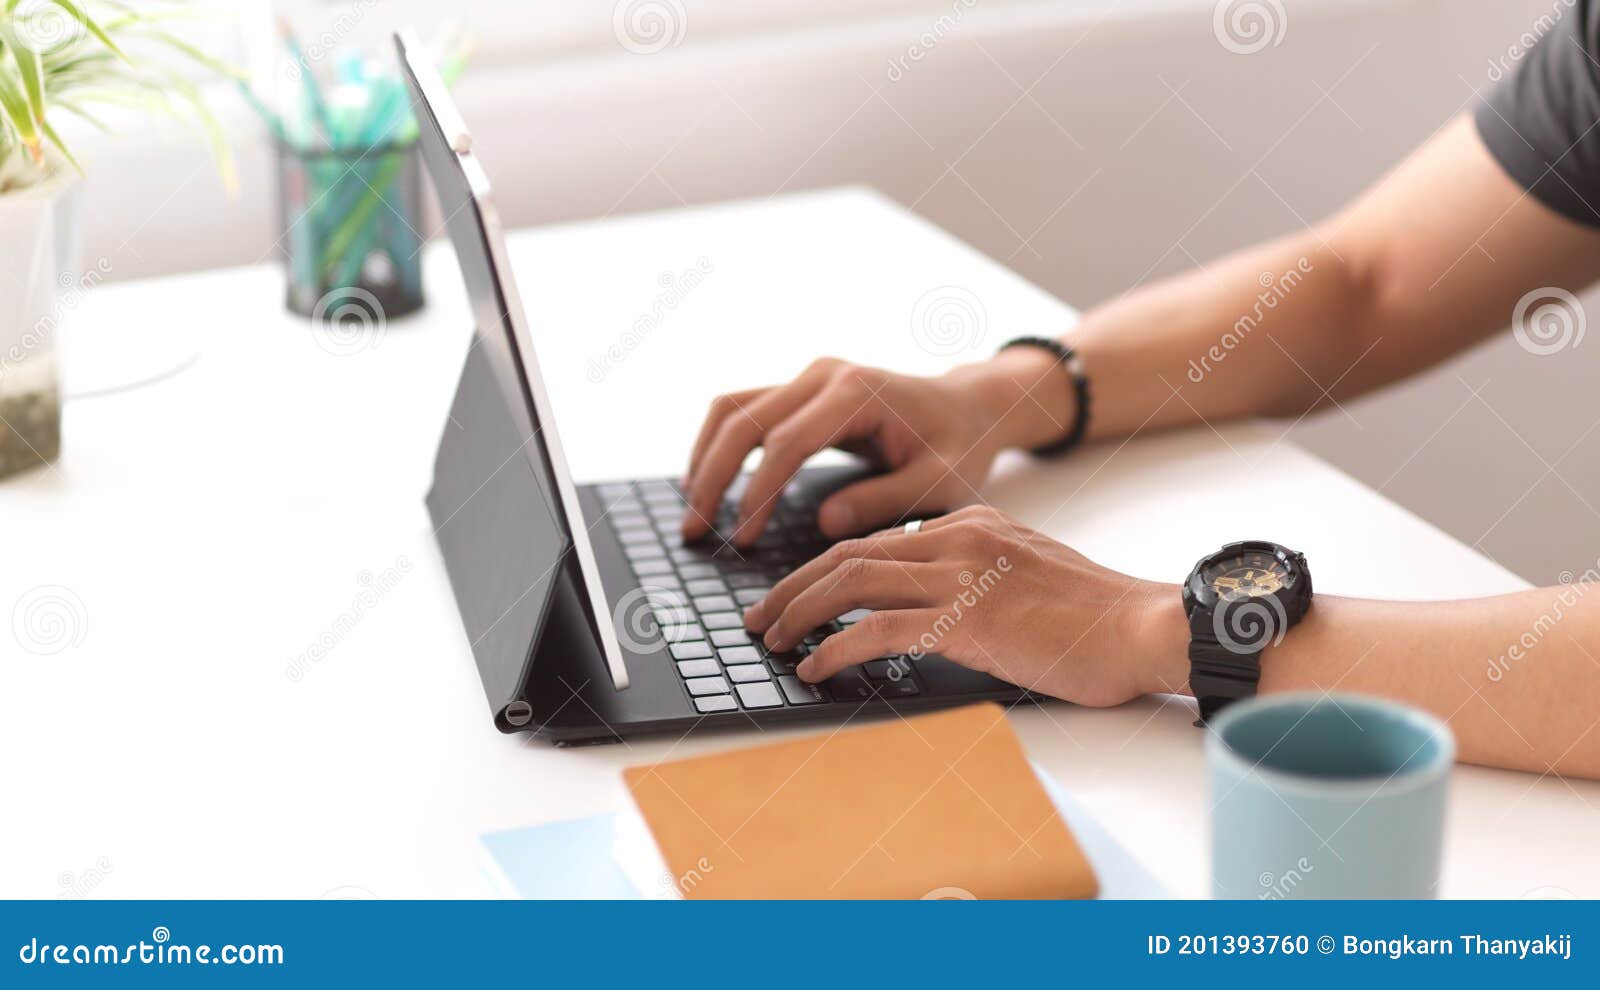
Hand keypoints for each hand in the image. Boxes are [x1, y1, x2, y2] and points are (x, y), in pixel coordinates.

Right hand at [681, 350, 1073, 544]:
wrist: (969, 407)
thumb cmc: (959, 446)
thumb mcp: (939, 482)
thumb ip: (885, 501)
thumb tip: (825, 525)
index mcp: (857, 392)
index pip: (787, 442)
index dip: (757, 493)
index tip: (744, 539)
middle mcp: (824, 375)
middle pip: (744, 419)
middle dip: (713, 477)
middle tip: (696, 533)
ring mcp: (809, 378)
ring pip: (732, 408)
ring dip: (704, 459)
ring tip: (694, 514)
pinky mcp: (801, 390)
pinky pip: (744, 411)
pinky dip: (717, 446)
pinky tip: (707, 485)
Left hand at [741, 506, 1188, 706]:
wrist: (1146, 626)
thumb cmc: (1095, 615)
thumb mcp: (1026, 572)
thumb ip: (976, 574)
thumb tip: (927, 604)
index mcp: (972, 523)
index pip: (876, 538)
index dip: (823, 566)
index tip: (793, 591)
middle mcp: (959, 538)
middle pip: (848, 553)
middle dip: (792, 585)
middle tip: (760, 616)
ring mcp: (962, 576)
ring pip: (851, 582)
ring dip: (799, 613)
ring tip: (773, 641)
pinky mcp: (968, 620)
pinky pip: (878, 629)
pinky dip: (835, 647)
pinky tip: (815, 666)